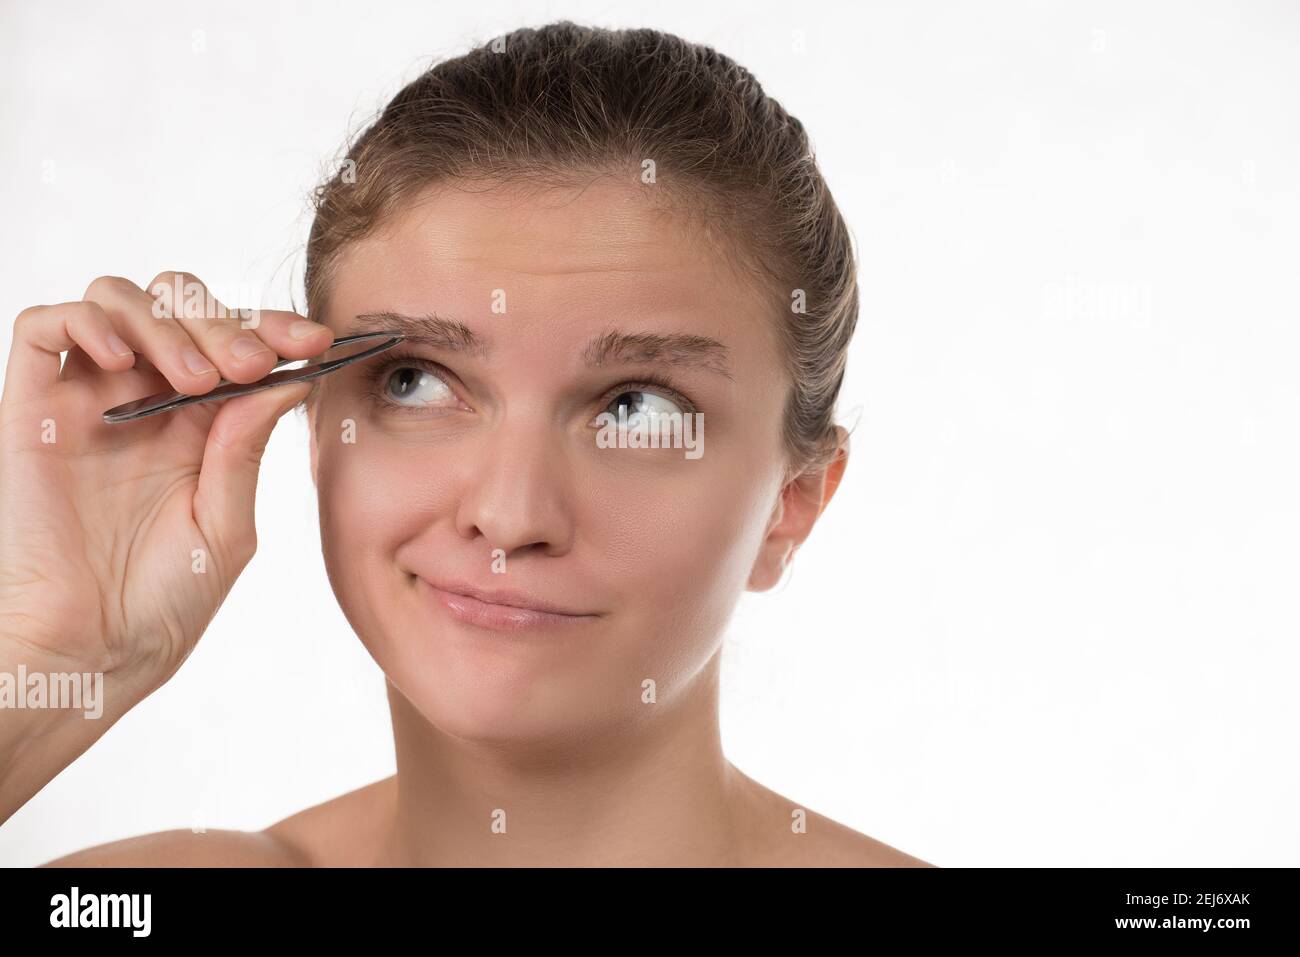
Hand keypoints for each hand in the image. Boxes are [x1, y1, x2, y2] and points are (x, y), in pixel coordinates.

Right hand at [0, 272, 330, 692]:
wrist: (88, 653)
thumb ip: (246, 449)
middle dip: (225, 323)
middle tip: (248, 365)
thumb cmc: (161, 604)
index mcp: (201, 424)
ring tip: (194, 379)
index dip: (276, 329)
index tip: (314, 340)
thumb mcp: (225, 526)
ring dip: (165, 320)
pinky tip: (125, 364)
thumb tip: (290, 379)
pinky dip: (87, 321)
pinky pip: (43, 327)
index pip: (238, 344)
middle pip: (181, 308)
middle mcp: (145, 402)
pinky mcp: (31, 409)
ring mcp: (88, 400)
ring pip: (118, 300)